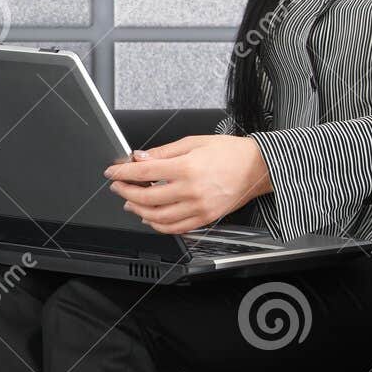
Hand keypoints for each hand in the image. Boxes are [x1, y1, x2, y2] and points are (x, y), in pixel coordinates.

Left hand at [102, 135, 271, 234]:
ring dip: (139, 211)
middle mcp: (192, 190)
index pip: (145, 172)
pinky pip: (176, 228)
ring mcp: (199, 207)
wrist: (258, 167)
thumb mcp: (193, 142)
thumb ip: (164, 152)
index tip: (112, 172)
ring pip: (159, 217)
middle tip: (118, 187)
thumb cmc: (230, 152)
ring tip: (130, 202)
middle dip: (126, 192)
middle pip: (147, 197)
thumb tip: (140, 157)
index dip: (123, 173)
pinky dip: (159, 225)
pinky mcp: (205, 218)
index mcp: (187, 167)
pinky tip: (150, 217)